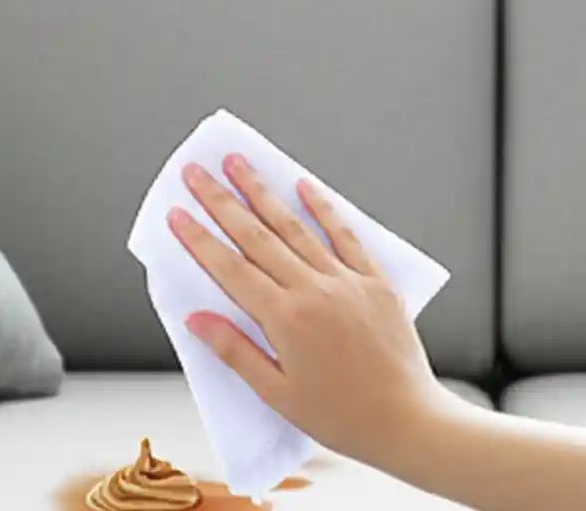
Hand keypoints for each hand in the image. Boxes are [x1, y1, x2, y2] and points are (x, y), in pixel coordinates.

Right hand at [166, 154, 454, 466]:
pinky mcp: (375, 281)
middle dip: (220, 200)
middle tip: (196, 172)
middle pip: (256, 236)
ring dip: (262, 191)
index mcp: (285, 320)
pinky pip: (345, 235)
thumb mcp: (277, 394)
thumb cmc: (342, 416)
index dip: (199, 239)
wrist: (408, 421)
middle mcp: (314, 291)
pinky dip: (324, 208)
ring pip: (295, 226)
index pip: (230, 268)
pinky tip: (304, 185)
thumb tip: (196, 319)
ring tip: (238, 163)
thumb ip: (235, 351)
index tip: (177, 214)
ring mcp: (346, 281)